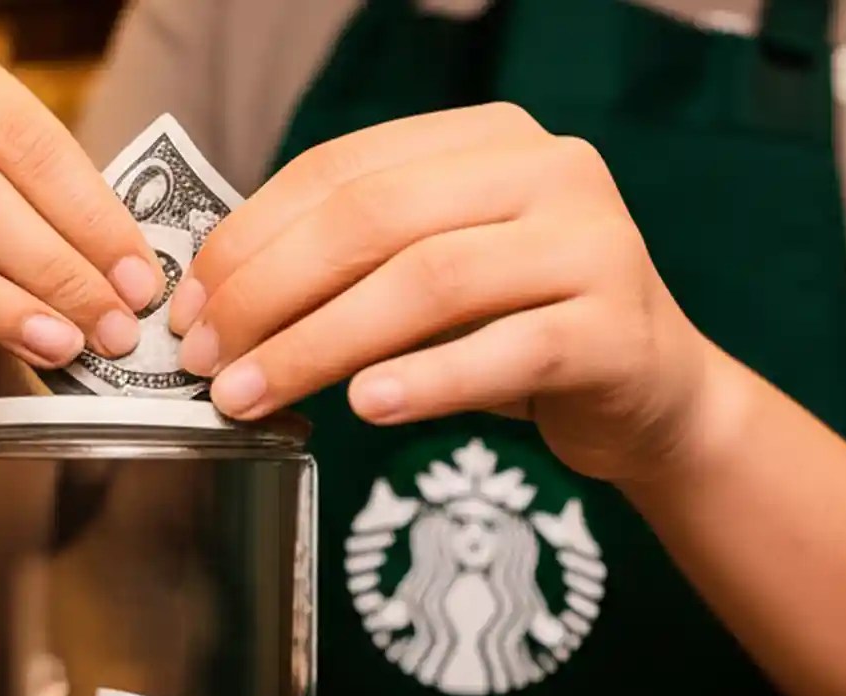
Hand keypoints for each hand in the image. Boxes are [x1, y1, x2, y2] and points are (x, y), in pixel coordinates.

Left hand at [169, 103, 715, 481]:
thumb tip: (217, 299)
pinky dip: (427, 382)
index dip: (252, 236)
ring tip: (252, 397)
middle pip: (375, 220)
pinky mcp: (617, 328)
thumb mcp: (436, 275)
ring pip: (429, 282)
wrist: (653, 392)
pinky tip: (366, 408)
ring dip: (320, 345)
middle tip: (207, 358)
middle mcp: (548, 168)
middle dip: (269, 293)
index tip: (192, 304)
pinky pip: (505, 353)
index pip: (343, 170)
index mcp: (488, 138)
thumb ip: (353, 264)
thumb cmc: (519, 328)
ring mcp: (591, 243)